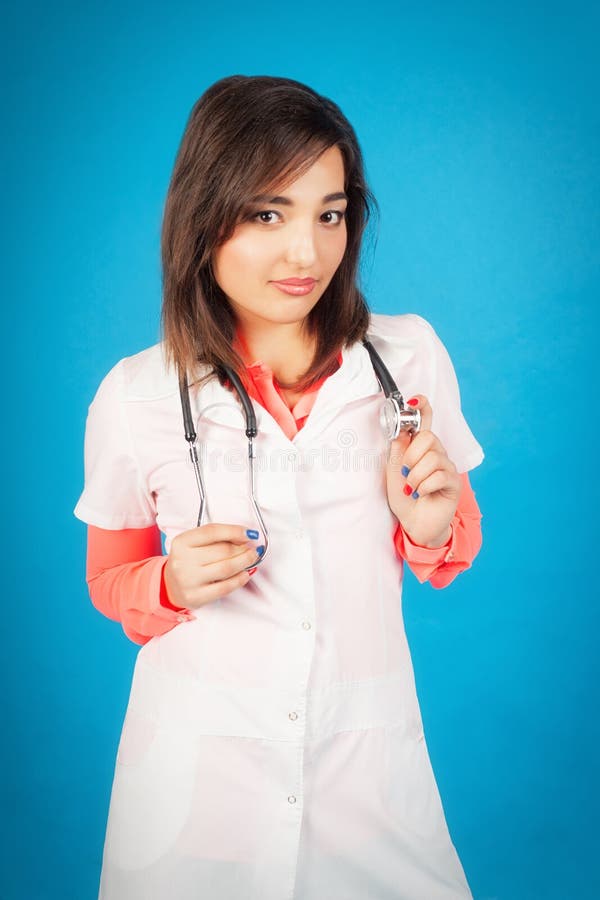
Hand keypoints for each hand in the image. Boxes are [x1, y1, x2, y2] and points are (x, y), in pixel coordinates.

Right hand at [163, 523, 262, 609]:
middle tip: (253, 548)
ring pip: (227, 568)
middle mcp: (183, 560)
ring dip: (245, 562)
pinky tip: (245, 574)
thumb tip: (245, 537)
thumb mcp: (194, 543)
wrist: (170, 585)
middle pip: (223, 550)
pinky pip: (225, 587)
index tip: (249, 533)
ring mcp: (188, 580)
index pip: (212, 531)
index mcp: (182, 542)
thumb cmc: (187, 561)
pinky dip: (239, 579)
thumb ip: (216, 537)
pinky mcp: (196, 596)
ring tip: (252, 558)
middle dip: (243, 548)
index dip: (234, 531)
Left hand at [386, 395, 460, 546]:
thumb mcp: (394, 471)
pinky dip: (424, 487)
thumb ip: (399, 450)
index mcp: (420, 448)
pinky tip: (421, 494)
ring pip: (433, 458)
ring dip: (416, 476)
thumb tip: (402, 430)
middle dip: (412, 456)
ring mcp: (447, 467)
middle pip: (429, 437)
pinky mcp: (453, 483)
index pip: (426, 421)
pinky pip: (439, 476)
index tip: (414, 400)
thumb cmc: (405, 497)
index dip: (422, 407)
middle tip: (407, 472)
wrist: (413, 524)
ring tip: (413, 488)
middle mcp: (437, 453)